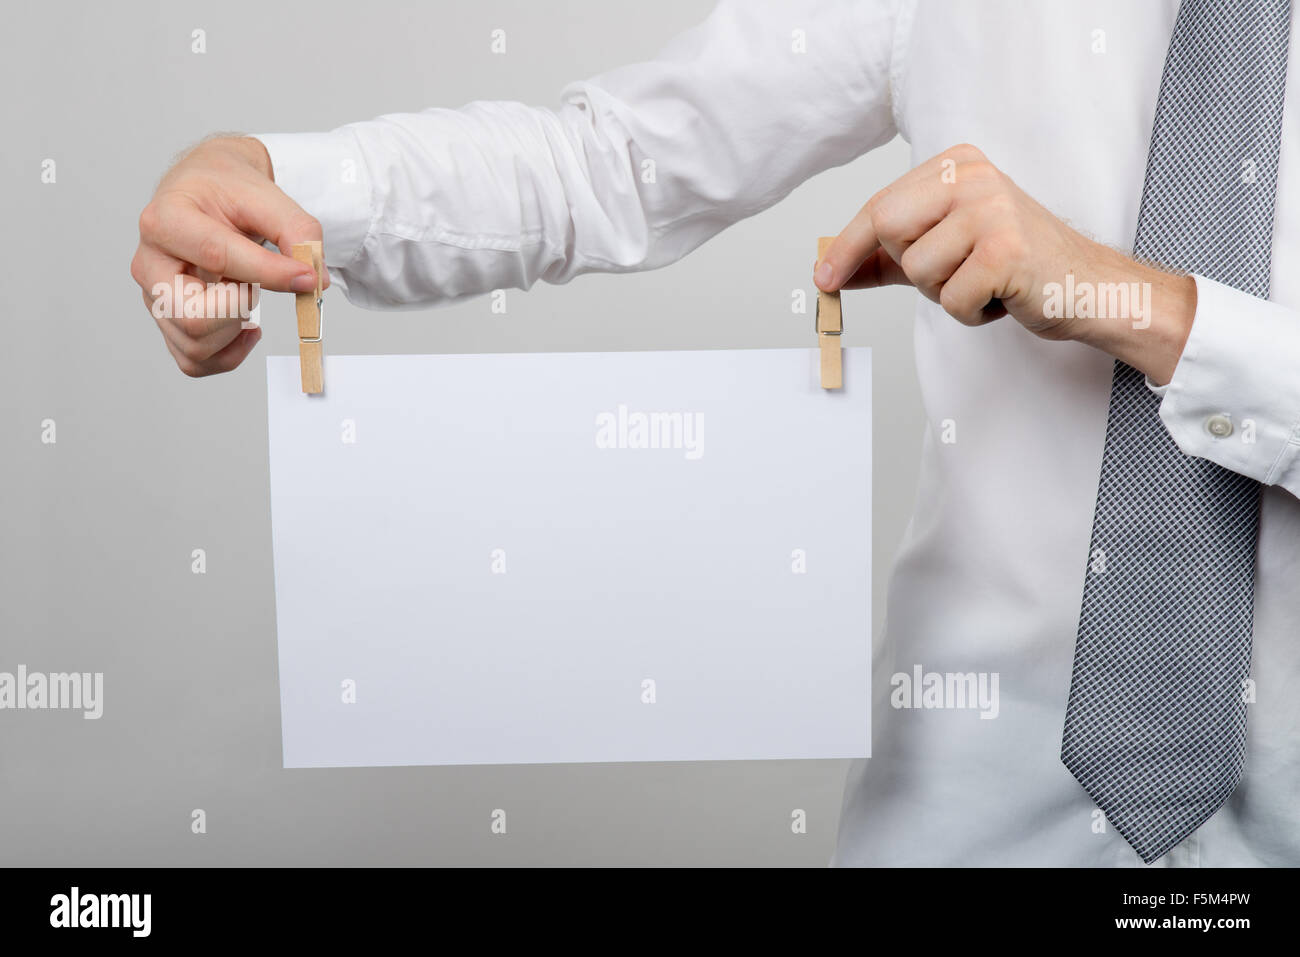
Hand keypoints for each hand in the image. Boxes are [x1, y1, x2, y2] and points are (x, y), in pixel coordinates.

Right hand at [131, 136, 327, 377]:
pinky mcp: (165, 321)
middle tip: (253, 287)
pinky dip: (228, 355)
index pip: (217, 257)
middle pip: (192, 317)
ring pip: (194, 345)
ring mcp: (152, 297)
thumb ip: (297, 232)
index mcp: (165, 220)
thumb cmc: (228, 193)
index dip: (269, 273)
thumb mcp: (267, 196)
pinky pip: (194, 361)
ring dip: (236, 330)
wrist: (204, 191)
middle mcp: (149, 262)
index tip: (307, 277)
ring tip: (245, 294)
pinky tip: (244, 327)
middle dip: (240, 309)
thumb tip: (316, 282)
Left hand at [814, 144, 1196, 384]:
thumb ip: (886, 258)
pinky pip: (950, 299)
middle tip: (954, 272)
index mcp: (956, 165)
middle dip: (909, 268)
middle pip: (888, 230)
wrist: (1086, 287)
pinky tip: (1003, 296)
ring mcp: (991, 209)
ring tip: (986, 282)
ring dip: (946, 294)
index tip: (823, 278)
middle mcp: (973, 176)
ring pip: (917, 271)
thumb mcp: (943, 254)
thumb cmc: (1015, 268)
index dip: (845, 247)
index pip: (879, 205)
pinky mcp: (1005, 250)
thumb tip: (832, 270)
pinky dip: (973, 312)